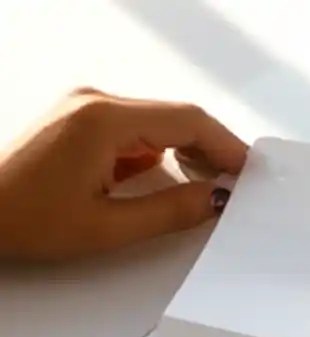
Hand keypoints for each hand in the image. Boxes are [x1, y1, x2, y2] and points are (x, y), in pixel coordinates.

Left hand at [0, 88, 247, 262]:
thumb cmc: (21, 219)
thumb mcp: (107, 227)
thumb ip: (172, 211)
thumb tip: (218, 199)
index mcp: (104, 120)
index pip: (188, 120)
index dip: (228, 147)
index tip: (252, 172)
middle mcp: (96, 102)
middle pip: (177, 116)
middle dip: (212, 149)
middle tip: (238, 184)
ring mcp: (85, 107)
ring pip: (159, 122)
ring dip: (187, 151)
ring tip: (209, 186)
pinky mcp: (79, 119)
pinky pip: (136, 128)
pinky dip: (161, 151)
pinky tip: (170, 178)